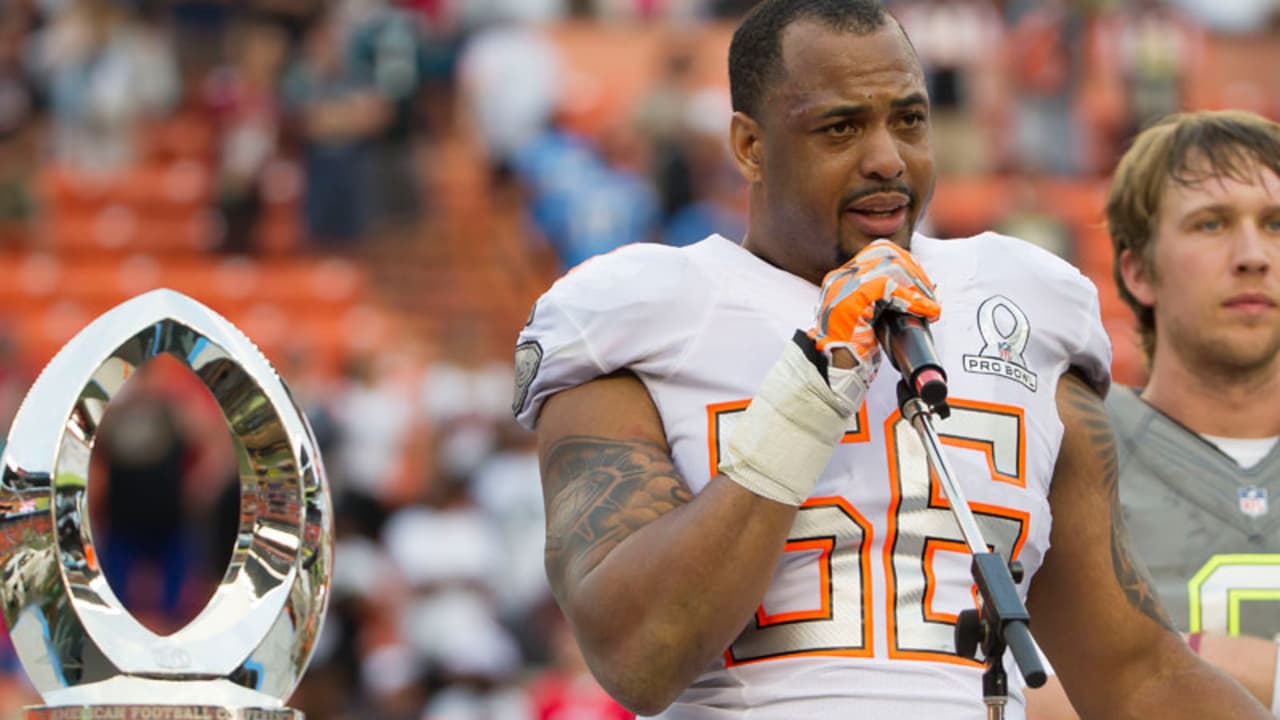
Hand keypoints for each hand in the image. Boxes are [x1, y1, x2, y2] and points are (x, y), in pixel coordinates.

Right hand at [809, 239, 940, 371]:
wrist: (833, 372)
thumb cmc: (852, 351)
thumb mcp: (870, 318)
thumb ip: (885, 301)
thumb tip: (919, 294)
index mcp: (844, 279)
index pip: (879, 252)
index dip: (907, 263)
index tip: (922, 284)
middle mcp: (842, 278)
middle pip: (886, 253)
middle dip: (915, 271)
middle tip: (930, 295)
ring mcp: (844, 286)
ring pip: (890, 267)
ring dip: (918, 286)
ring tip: (930, 305)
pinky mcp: (852, 299)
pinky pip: (889, 287)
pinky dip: (912, 299)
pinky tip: (923, 311)